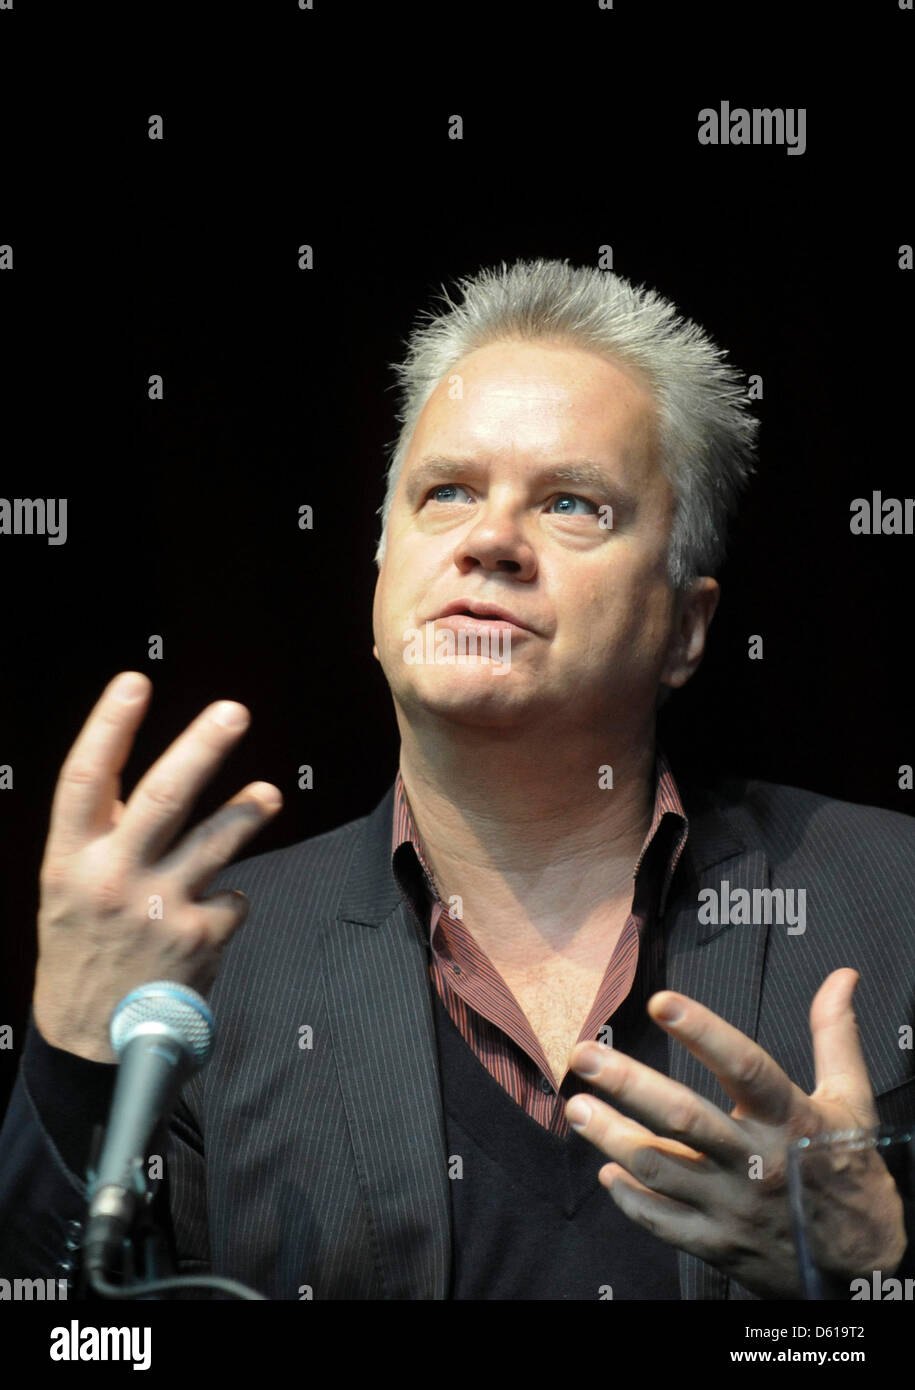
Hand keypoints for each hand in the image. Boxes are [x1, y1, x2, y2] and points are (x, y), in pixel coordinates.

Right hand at [33, 672, 282, 1062]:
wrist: (90, 1041)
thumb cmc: (82, 948)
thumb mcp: (69, 890)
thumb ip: (100, 838)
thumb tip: (135, 775)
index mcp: (68, 862)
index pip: (85, 780)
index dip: (109, 727)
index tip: (133, 682)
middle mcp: (111, 880)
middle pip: (162, 799)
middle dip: (201, 748)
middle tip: (233, 712)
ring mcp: (157, 910)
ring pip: (215, 842)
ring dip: (246, 812)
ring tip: (269, 794)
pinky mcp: (198, 939)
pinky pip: (231, 901)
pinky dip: (228, 902)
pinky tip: (211, 916)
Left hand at [565, 969, 906, 1297]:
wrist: (863, 1261)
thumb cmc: (846, 1165)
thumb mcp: (851, 1099)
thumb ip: (834, 1034)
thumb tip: (842, 974)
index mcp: (790, 1119)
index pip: (745, 1067)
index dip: (703, 1032)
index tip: (660, 1001)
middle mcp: (758, 1162)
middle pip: (685, 1119)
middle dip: (628, 1084)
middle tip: (582, 1055)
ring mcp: (734, 1207)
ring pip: (660, 1168)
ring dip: (612, 1137)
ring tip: (576, 1108)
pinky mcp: (718, 1244)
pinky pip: (661, 1220)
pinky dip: (629, 1196)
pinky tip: (607, 1169)